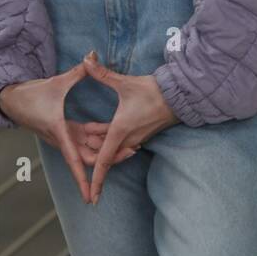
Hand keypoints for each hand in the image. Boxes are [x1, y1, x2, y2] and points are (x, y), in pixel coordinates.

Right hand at [0, 71, 135, 204]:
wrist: (13, 100)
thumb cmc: (32, 94)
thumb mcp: (57, 83)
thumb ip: (78, 71)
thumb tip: (92, 55)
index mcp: (61, 133)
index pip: (77, 161)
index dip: (87, 177)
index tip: (93, 195)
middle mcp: (65, 140)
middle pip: (91, 156)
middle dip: (111, 157)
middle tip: (134, 150)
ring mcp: (66, 137)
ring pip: (91, 148)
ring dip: (108, 147)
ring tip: (132, 144)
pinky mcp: (67, 132)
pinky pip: (87, 140)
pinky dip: (100, 138)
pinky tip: (114, 134)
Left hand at [81, 51, 179, 204]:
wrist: (179, 95)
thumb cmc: (152, 91)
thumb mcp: (124, 82)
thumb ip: (102, 73)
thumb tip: (86, 58)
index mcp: (119, 132)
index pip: (103, 161)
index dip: (95, 179)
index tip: (90, 196)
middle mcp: (127, 140)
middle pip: (105, 156)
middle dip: (90, 153)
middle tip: (77, 145)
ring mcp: (136, 139)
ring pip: (113, 149)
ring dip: (100, 144)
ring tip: (88, 131)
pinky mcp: (142, 134)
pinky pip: (121, 144)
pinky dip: (110, 140)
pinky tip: (104, 129)